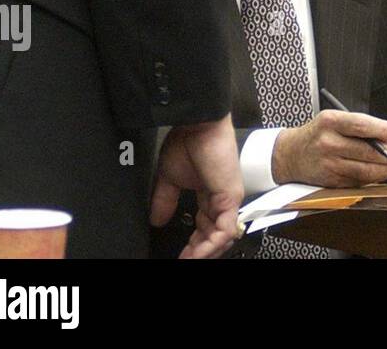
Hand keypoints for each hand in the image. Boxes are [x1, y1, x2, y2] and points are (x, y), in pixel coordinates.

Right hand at [150, 115, 242, 259]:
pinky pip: (224, 230)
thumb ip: (165, 200)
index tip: (179, 255)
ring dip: (204, 252)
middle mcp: (220, 198)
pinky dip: (210, 245)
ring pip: (222, 237)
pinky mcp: (230, 197)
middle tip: (182, 261)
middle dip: (198, 252)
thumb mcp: (169, 178)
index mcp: (208, 193)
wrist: (196, 124)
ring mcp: (228, 199)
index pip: (204, 227)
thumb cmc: (187, 141)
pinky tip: (196, 254)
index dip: (192, 244)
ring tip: (188, 262)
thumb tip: (156, 220)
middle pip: (213, 235)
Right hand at [271, 110, 386, 186]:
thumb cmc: (317, 134)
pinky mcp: (331, 181)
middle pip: (367, 151)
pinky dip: (373, 178)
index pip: (361, 125)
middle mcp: (328, 143)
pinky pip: (358, 181)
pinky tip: (383, 174)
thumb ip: (358, 126)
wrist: (290, 154)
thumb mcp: (333, 120)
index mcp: (330, 122)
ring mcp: (329, 164)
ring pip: (365, 170)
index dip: (382, 130)